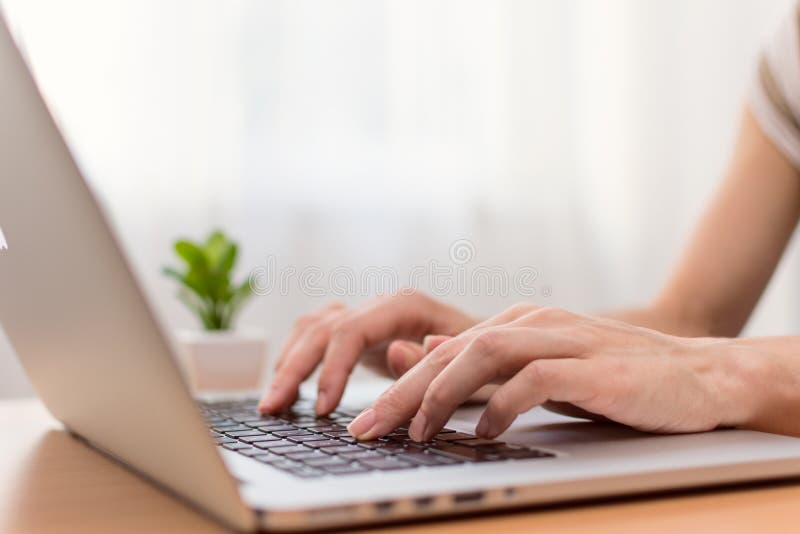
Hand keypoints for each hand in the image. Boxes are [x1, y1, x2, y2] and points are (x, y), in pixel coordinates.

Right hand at [258, 291, 477, 415]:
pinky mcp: (358, 330)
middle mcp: (380, 305)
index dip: (333, 368)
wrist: (491, 343)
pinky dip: (296, 356)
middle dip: (294, 369)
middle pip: (324, 328)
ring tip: (271, 403)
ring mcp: (367, 315)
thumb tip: (396, 352)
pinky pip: (316, 334)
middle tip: (274, 408)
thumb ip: (435, 360)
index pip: (353, 329)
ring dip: (288, 363)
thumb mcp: (471, 362)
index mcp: (406, 306)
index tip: (322, 408)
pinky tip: (286, 384)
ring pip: (313, 328)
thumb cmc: (484, 355)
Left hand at [347, 304, 751, 440]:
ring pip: (484, 353)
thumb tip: (427, 356)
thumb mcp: (541, 369)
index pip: (444, 350)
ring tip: (415, 430)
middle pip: (453, 349)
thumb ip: (487, 364)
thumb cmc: (613, 378)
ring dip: (442, 392)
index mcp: (518, 324)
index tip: (367, 422)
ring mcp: (564, 340)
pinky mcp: (593, 366)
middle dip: (403, 390)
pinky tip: (483, 431)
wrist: (696, 375)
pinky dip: (502, 404)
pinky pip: (534, 379)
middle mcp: (534, 323)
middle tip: (368, 428)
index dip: (400, 384)